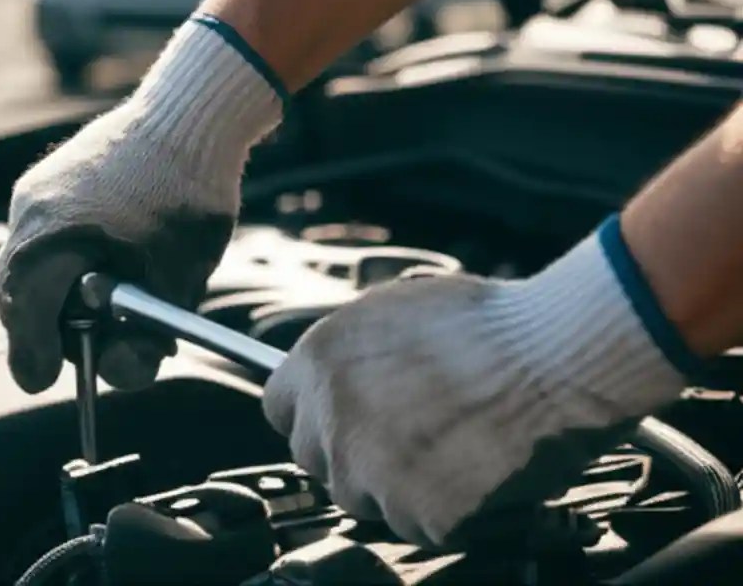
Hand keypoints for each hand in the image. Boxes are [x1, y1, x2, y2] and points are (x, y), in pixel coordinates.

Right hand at [0, 19, 281, 393]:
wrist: (190, 115)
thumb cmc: (188, 197)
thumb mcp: (176, 284)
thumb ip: (142, 338)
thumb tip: (119, 374)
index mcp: (56, 244)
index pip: (26, 319)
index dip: (33, 356)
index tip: (40, 379)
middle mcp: (31, 216)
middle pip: (16, 294)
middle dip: (40, 328)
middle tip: (68, 350)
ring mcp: (33, 193)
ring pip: (22, 264)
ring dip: (50, 292)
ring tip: (93, 305)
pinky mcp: (44, 179)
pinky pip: (36, 234)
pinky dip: (56, 259)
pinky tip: (96, 260)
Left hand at [262, 222, 693, 548]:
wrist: (557, 354)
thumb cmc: (492, 323)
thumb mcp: (397, 309)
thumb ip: (353, 350)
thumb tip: (343, 369)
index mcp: (319, 361)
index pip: (279, 410)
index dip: (315, 418)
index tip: (341, 421)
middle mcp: (332, 418)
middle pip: (318, 461)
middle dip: (354, 457)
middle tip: (409, 440)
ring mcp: (370, 471)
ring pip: (366, 501)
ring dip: (401, 488)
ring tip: (454, 450)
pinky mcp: (418, 513)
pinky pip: (421, 527)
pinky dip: (450, 513)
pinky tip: (479, 472)